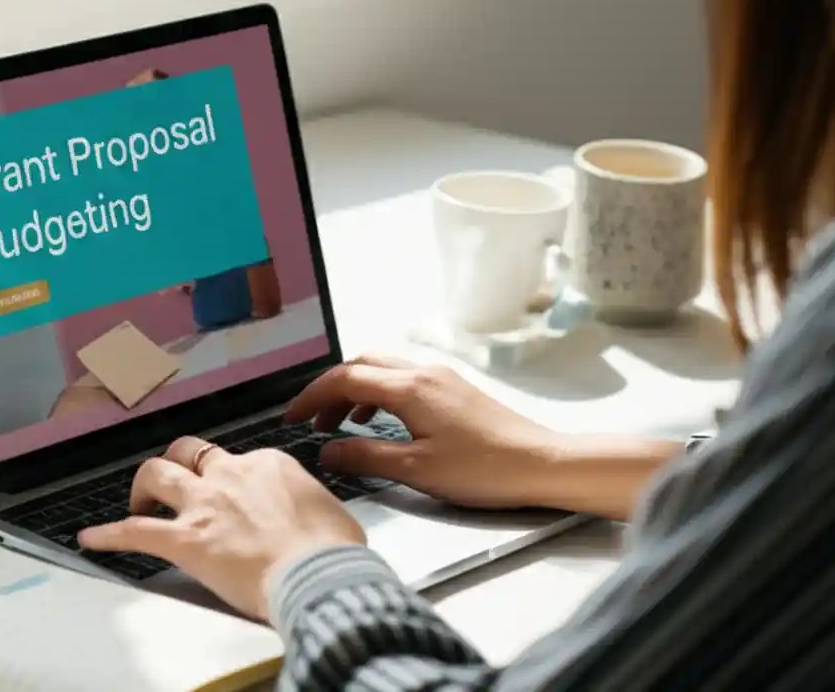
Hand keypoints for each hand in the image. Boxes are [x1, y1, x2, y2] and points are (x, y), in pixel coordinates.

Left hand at [78, 437, 363, 619]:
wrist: (317, 574)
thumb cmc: (332, 552)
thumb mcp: (332, 514)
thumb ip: (311, 506)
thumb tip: (314, 520)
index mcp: (268, 465)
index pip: (237, 460)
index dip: (230, 478)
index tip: (234, 498)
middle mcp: (230, 475)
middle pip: (188, 453)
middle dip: (178, 464)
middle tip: (175, 484)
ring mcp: (204, 505)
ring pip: (156, 475)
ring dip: (143, 487)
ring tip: (138, 503)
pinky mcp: (184, 540)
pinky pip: (133, 531)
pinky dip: (108, 534)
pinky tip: (90, 538)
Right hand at [285, 355, 563, 509]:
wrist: (542, 463)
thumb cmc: (483, 469)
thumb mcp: (416, 470)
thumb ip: (366, 458)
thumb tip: (327, 451)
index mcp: (410, 388)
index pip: (345, 378)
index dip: (312, 396)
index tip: (292, 418)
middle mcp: (424, 373)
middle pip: (363, 364)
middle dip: (331, 388)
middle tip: (313, 419)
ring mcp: (443, 378)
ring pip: (385, 370)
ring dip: (356, 391)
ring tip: (341, 424)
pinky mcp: (456, 390)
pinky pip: (405, 381)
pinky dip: (381, 395)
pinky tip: (381, 423)